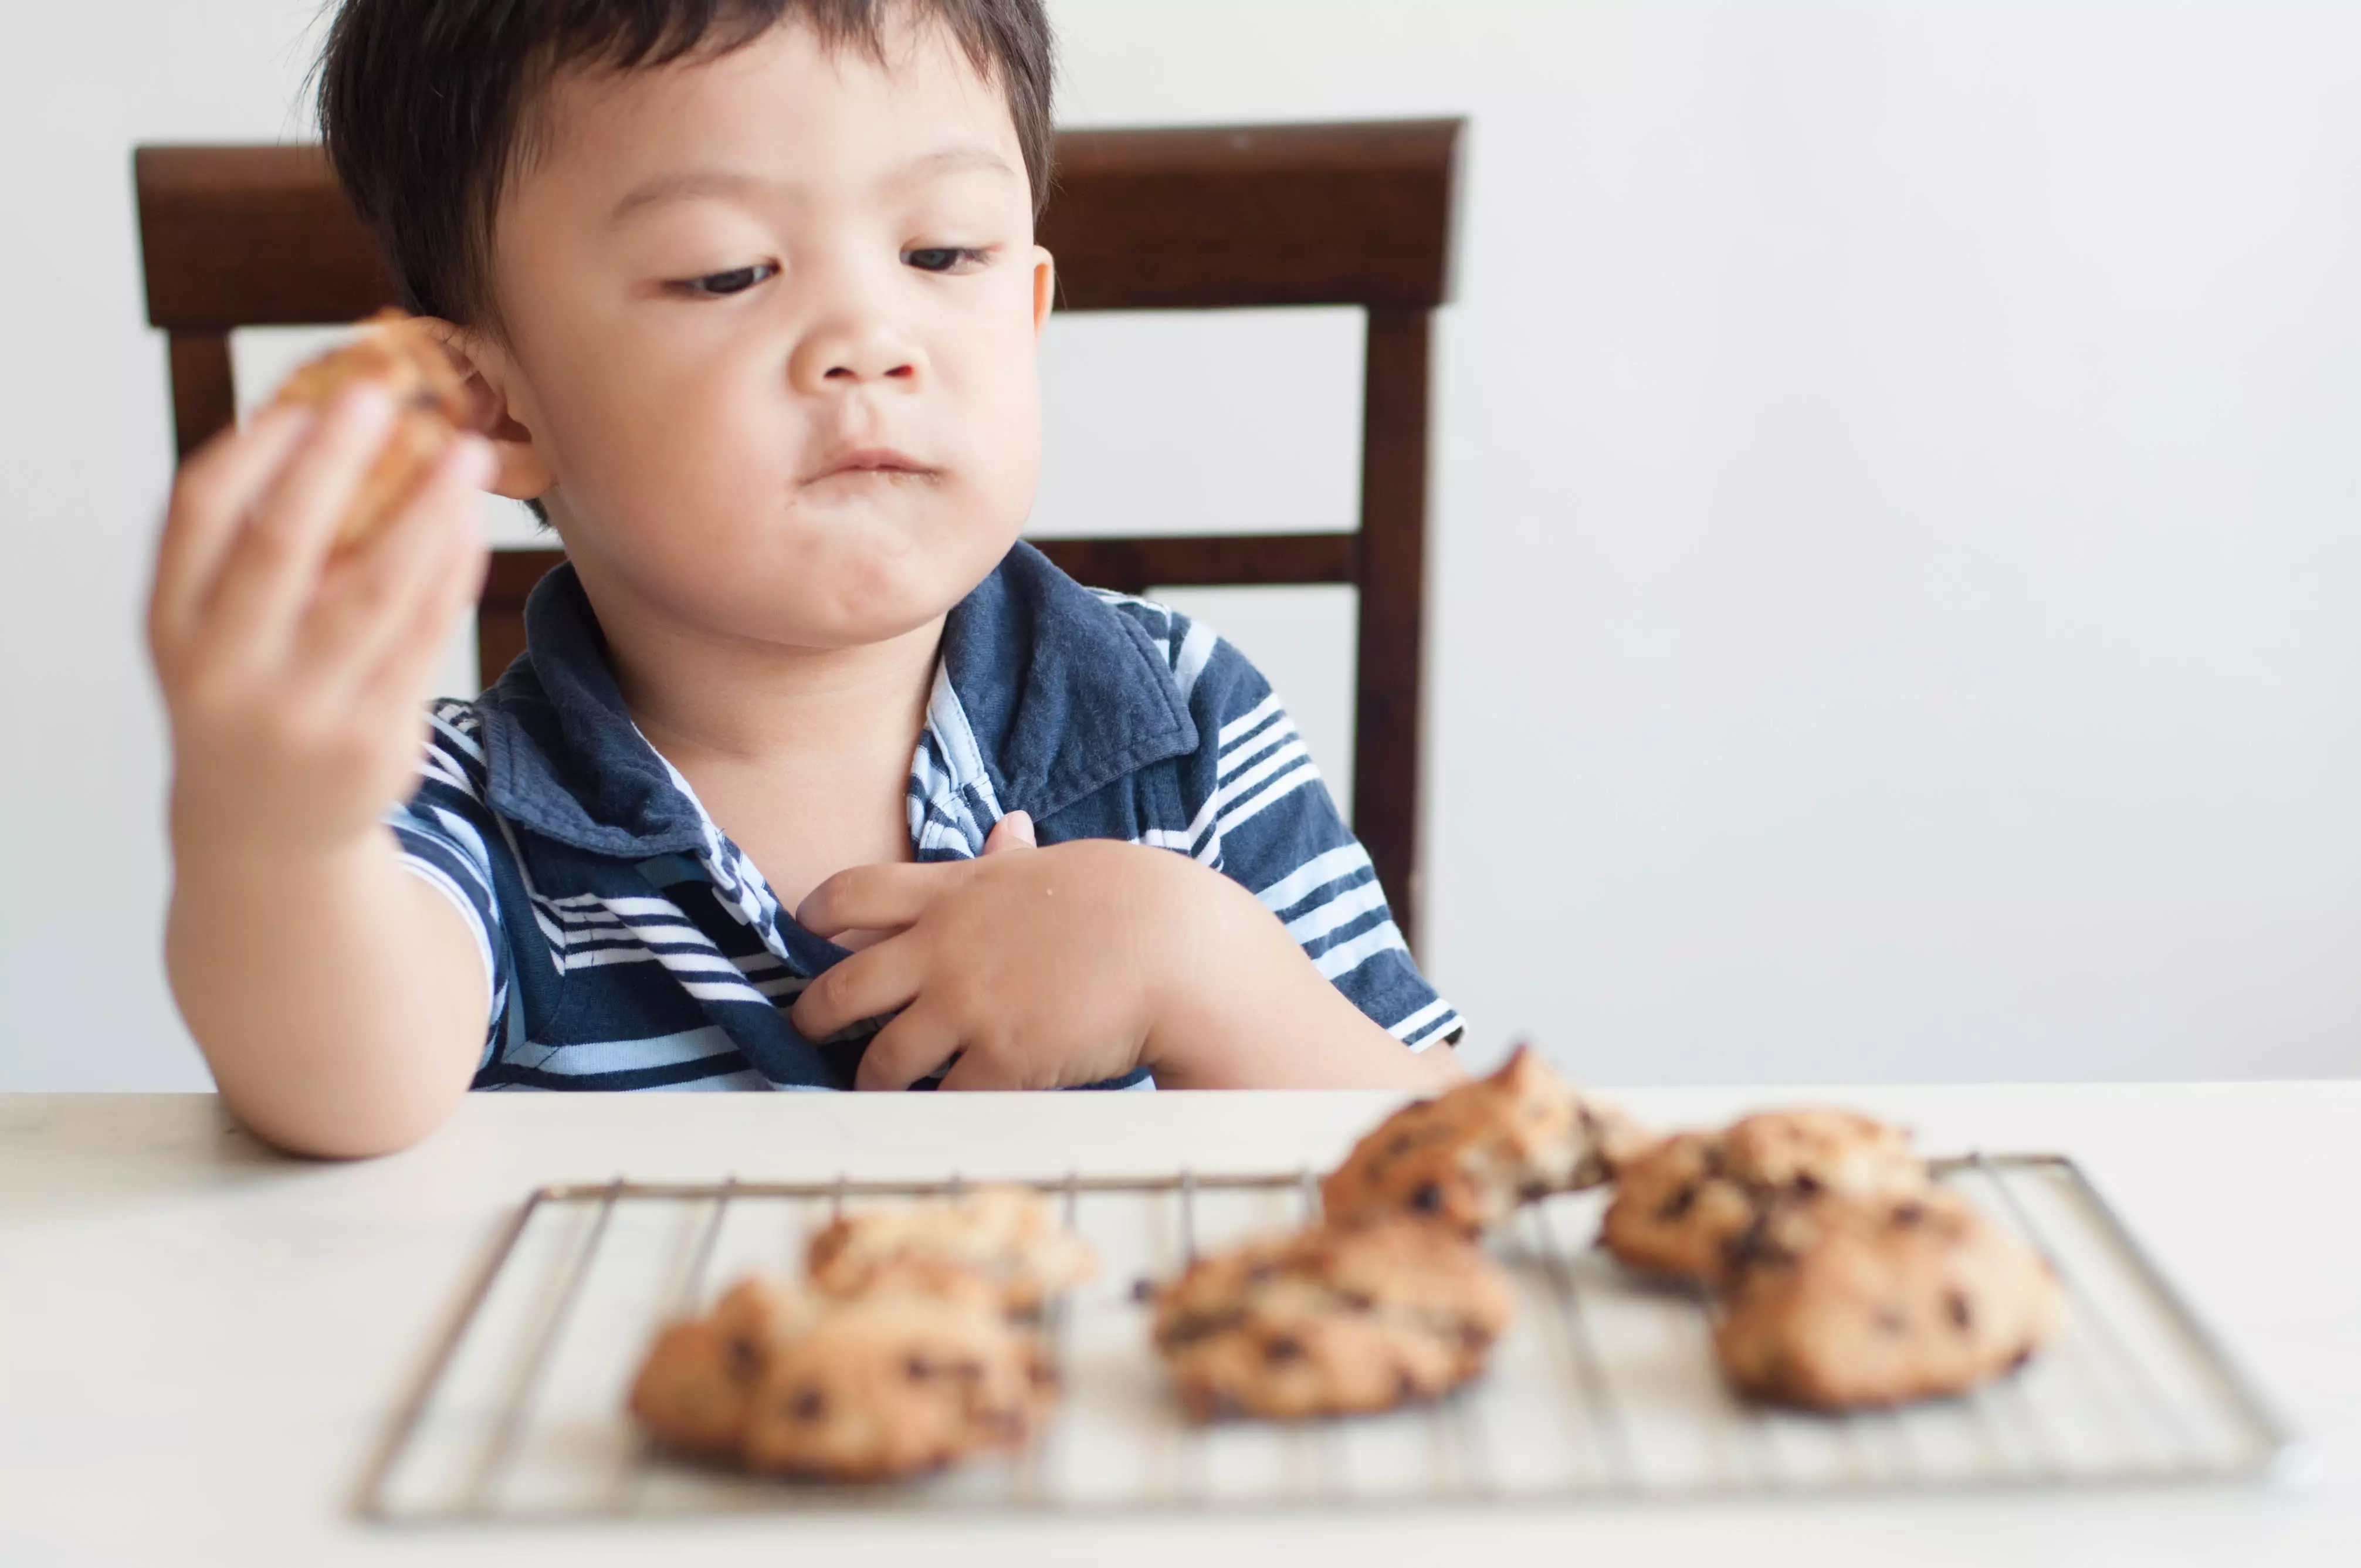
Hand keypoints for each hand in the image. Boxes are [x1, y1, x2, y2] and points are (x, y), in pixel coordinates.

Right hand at [149, 390, 493, 866]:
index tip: (306, 400)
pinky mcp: (371, 741)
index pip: (199, 516)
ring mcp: (298, 711)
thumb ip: (251, 551)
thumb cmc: (247, 691)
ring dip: (426, 513)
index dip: (253, 452)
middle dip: (334, 464)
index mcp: (173, 625)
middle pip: (282, 546)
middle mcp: (224, 669)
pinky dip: (451, 573)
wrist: (265, 829)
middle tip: (385, 397)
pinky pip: (424, 639)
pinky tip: (471, 526)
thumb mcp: (216, 631)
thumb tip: (331, 428)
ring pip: (373, 593)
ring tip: (465, 454)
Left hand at [790, 832, 1199, 1090]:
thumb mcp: (1059, 866)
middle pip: (841, 988)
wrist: (1176, 950)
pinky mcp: (999, 1060)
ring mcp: (966, 1006)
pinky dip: (939, 1109)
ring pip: (882, 1060)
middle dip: (812, 1017)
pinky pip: (945, 1098)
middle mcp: (944, 948)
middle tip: (807, 1030)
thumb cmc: (1130, 899)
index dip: (818, 913)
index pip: (854, 893)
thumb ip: (1014, 862)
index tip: (806, 928)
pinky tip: (940, 1112)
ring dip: (871, 1080)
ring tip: (876, 1088)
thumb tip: (1006, 829)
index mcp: (956, 891)